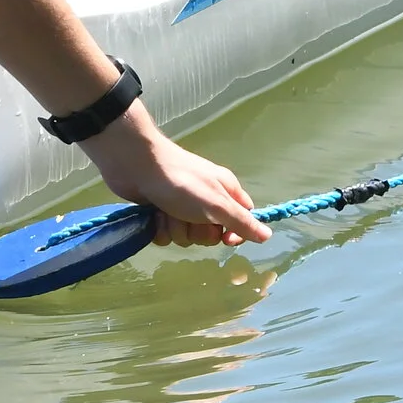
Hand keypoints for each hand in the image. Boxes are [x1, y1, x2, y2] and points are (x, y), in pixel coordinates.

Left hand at [81, 104, 269, 247]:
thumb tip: (268, 235)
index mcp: (225, 192)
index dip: (235, 233)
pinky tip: (153, 215)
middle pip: (211, 234)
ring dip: (176, 229)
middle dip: (198, 232)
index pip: (241, 221)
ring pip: (187, 236)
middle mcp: (205, 199)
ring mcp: (180, 206)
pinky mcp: (158, 211)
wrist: (134, 164)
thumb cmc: (181, 182)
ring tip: (166, 212)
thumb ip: (241, 222)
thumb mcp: (217, 203)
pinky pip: (166, 235)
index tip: (226, 239)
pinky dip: (159, 228)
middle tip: (189, 217)